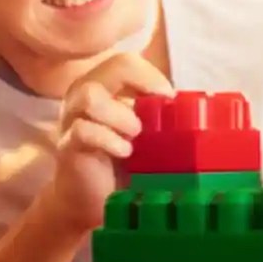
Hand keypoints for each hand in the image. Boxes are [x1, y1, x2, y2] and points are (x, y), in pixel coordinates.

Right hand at [51, 52, 174, 230]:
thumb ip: (158, 116)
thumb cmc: (121, 163)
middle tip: (158, 108)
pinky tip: (124, 153)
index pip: (126, 62)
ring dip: (121, 114)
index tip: (169, 98)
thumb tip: (194, 106)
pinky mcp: (67, 146)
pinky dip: (109, 139)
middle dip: (143, 82)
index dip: (151, 75)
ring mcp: (71, 119)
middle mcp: (84, 95)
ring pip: (90, 95)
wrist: (91, 199)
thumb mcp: (145, 135)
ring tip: (136, 135)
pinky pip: (83, 130)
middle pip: (112, 65)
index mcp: (104, 87)